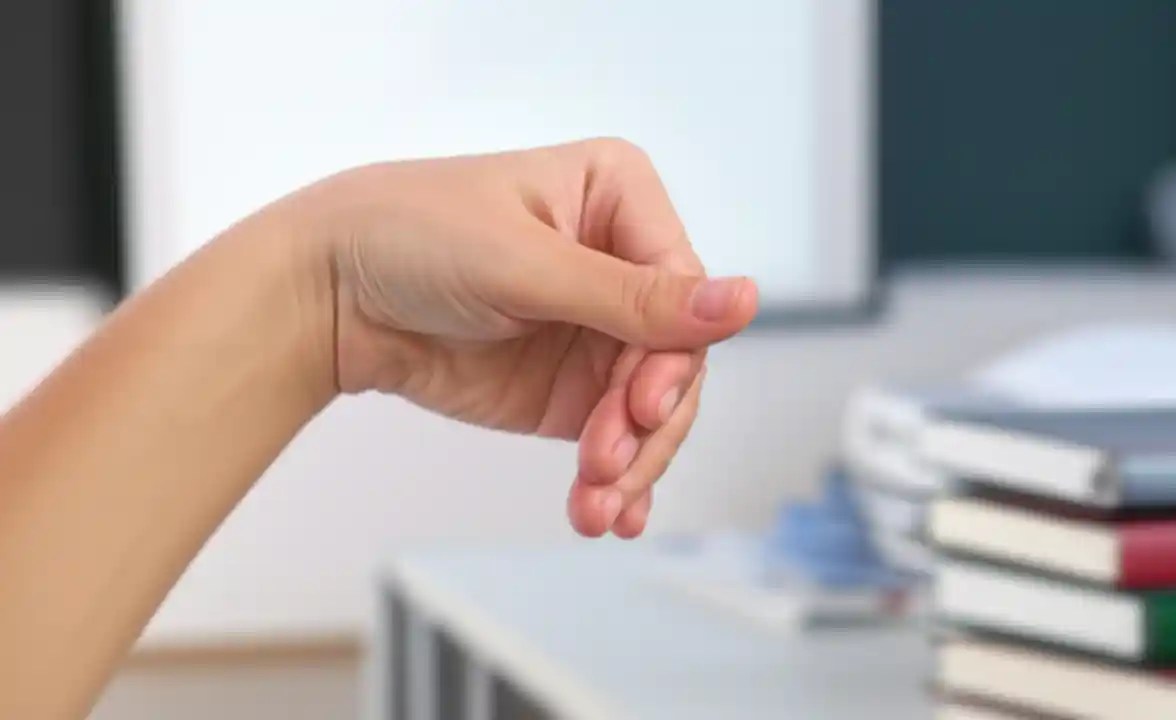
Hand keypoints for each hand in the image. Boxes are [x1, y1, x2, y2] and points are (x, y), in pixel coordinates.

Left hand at [286, 139, 756, 536]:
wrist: (328, 293)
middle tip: (609, 464)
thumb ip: (632, 296)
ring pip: (652, 408)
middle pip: (676, 357)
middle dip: (646, 422)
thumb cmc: (412, 233)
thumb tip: (744, 301)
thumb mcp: (524, 262)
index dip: (674, 353)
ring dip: (631, 463)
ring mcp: (599, 330)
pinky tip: (610, 515)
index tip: (647, 405)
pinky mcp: (571, 388)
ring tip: (595, 507)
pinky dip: (617, 480)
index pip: (682, 285)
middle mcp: (621, 264)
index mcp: (620, 198)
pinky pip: (615, 438)